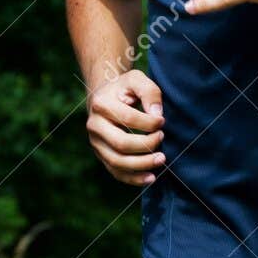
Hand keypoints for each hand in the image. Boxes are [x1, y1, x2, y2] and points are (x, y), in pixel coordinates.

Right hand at [85, 69, 165, 186]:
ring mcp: (96, 143)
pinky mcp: (101, 155)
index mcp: (101, 104)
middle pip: (121, 143)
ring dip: (142, 164)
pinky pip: (116, 172)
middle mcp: (94, 125)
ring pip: (117, 161)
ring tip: (162, 159)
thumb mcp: (137, 79)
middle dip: (146, 145)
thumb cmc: (124, 88)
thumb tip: (157, 115)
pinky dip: (133, 178)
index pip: (127, 119)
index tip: (162, 120)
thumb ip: (149, 92)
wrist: (105, 98)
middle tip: (162, 138)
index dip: (149, 123)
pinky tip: (151, 178)